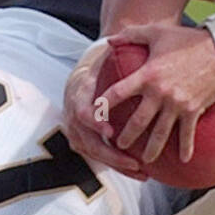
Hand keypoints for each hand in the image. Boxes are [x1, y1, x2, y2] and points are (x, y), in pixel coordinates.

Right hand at [63, 40, 146, 178]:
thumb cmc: (105, 59)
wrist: (90, 67)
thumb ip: (113, 49)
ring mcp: (76, 128)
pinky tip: (139, 173)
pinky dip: (118, 165)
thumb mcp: (107, 51)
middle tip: (133, 161)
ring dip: (116, 165)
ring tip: (141, 172)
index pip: (81, 111)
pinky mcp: (85, 138)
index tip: (110, 131)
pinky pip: (99, 156)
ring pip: (93, 153)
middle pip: (86, 140)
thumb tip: (114, 41)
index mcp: (78, 91)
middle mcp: (72, 113)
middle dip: (110, 154)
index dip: (94, 122)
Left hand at [98, 22, 214, 163]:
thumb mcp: (156, 32)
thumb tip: (109, 41)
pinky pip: (188, 133)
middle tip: (118, 146)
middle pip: (138, 121)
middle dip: (127, 136)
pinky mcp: (194, 109)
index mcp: (147, 74)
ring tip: (145, 160)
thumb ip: (130, 36)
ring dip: (152, 149)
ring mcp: (177, 104)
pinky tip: (183, 159)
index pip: (118, 92)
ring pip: (161, 133)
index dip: (104, 105)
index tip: (94, 115)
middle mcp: (160, 92)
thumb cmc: (187, 40)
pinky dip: (186, 148)